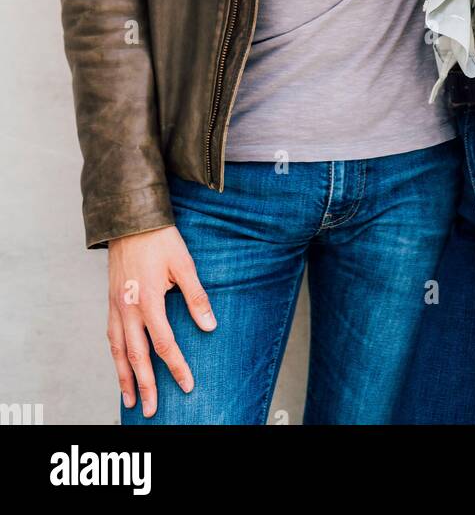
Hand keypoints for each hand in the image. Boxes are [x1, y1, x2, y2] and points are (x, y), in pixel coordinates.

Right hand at [107, 225, 216, 417]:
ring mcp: (116, 306)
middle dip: (145, 384)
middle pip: (136, 356)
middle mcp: (128, 308)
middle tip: (150, 409)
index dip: (176, 367)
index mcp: (148, 300)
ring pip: (118, 350)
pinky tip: (120, 365)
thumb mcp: (184, 263)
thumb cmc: (160, 239)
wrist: (130, 218)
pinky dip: (115, 355)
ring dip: (123, 377)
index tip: (186, 385)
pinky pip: (111, 336)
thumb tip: (209, 326)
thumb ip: (196, 297)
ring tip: (130, 399)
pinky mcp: (111, 301)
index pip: (164, 343)